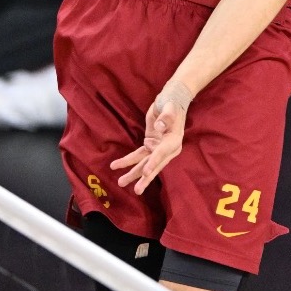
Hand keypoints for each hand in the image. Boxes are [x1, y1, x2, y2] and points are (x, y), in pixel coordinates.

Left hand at [110, 80, 193, 194]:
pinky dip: (128, 160)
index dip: (154, 162)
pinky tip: (117, 165)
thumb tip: (160, 127)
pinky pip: (138, 155)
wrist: (172, 99)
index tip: (146, 173)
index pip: (162, 153)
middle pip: (154, 164)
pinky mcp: (151, 145)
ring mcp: (158, 148)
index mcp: (174, 140)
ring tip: (121, 183)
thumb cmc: (171, 102)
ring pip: (145, 163)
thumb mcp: (170, 106)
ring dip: (133, 173)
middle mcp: (168, 148)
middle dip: (144, 178)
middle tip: (136, 190)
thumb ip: (166, 116)